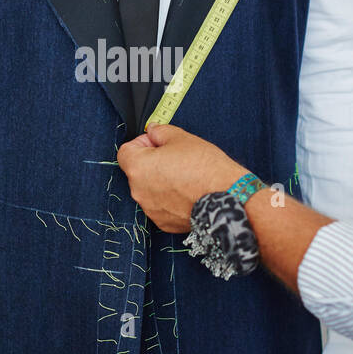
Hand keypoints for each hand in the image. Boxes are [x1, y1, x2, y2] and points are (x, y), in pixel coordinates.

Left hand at [117, 124, 247, 232]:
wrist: (226, 197)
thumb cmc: (205, 168)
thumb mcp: (181, 137)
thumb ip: (160, 131)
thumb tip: (153, 130)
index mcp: (138, 167)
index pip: (126, 151)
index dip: (141, 143)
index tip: (157, 142)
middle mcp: (138, 191)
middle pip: (138, 171)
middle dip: (152, 163)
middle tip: (176, 158)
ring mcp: (151, 209)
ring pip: (150, 189)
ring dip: (161, 182)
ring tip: (185, 176)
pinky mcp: (164, 223)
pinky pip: (161, 205)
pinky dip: (170, 199)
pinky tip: (188, 191)